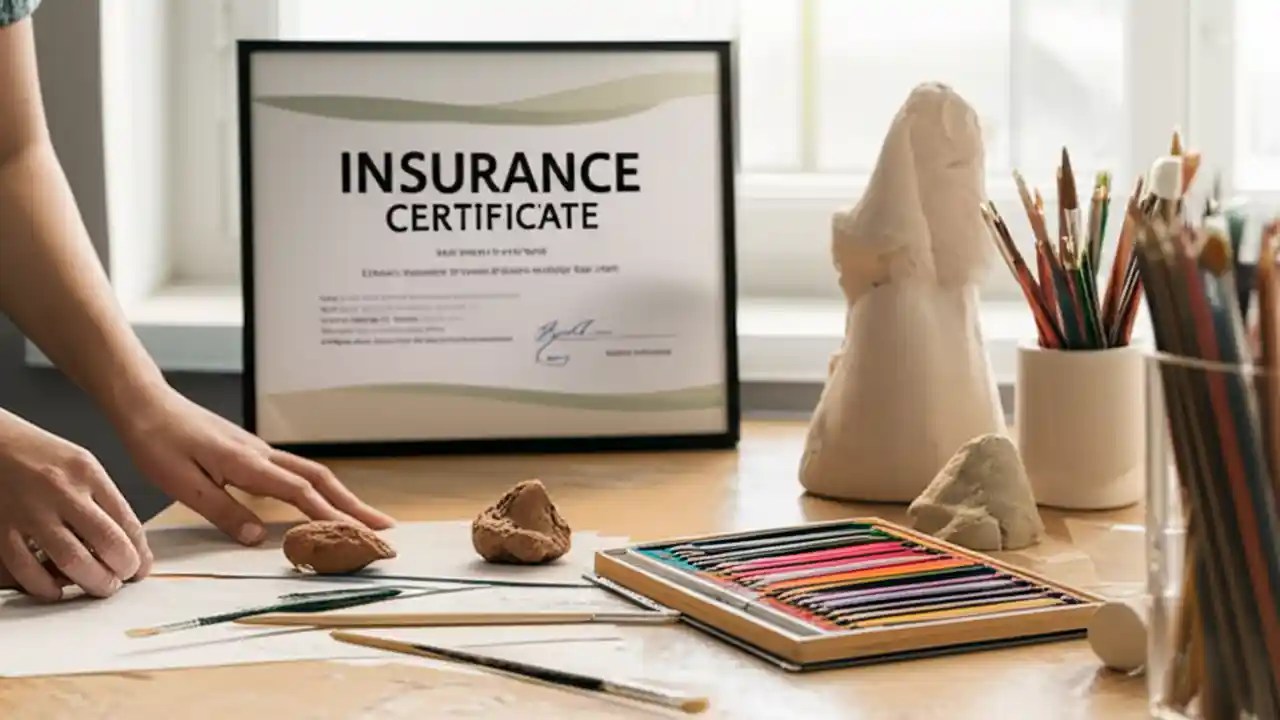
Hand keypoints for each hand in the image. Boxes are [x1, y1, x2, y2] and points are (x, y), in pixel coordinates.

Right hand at [0, 411, 149, 600]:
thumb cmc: (38, 455)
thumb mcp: (82, 465)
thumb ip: (104, 500)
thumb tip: (130, 542)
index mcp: (86, 473)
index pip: (126, 521)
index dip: (139, 552)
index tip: (139, 566)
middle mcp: (61, 491)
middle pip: (106, 543)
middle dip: (122, 570)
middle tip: (121, 578)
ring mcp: (30, 511)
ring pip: (71, 561)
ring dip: (93, 582)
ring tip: (99, 585)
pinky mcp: (2, 528)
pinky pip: (27, 569)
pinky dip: (46, 587)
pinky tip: (56, 588)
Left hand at [118, 390, 393, 544]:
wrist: (146, 403)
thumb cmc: (158, 442)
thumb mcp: (183, 484)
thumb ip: (224, 511)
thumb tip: (261, 538)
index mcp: (248, 463)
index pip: (301, 492)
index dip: (332, 515)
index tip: (359, 534)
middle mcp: (262, 454)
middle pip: (321, 479)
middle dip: (354, 505)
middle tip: (384, 526)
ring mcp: (259, 451)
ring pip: (312, 473)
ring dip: (341, 496)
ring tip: (364, 517)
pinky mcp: (251, 452)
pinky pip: (295, 472)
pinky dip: (318, 488)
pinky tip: (320, 501)